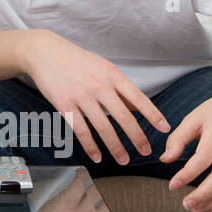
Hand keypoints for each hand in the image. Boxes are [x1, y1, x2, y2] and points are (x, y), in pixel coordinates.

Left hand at [6, 169, 120, 211]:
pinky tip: (82, 172)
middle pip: (113, 202)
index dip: (126, 211)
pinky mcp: (68, 200)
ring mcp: (82, 211)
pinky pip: (80, 183)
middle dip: (116, 193)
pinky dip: (82, 175)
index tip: (128, 203)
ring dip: (100, 182)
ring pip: (98, 190)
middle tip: (115, 184)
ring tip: (99, 178)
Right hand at [23, 31, 167, 163]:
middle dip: (137, 137)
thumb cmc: (77, 60)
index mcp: (112, 75)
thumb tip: (138, 109)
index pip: (138, 98)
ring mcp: (81, 96)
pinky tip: (97, 156)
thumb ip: (119, 87)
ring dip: (116, 147)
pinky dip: (90, 146)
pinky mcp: (65, 105)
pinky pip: (81, 130)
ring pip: (103, 127)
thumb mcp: (103, 67)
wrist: (45, 52)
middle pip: (123, 117)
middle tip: (145, 151)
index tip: (165, 129)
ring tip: (124, 160)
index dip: (153, 115)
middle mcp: (99, 86)